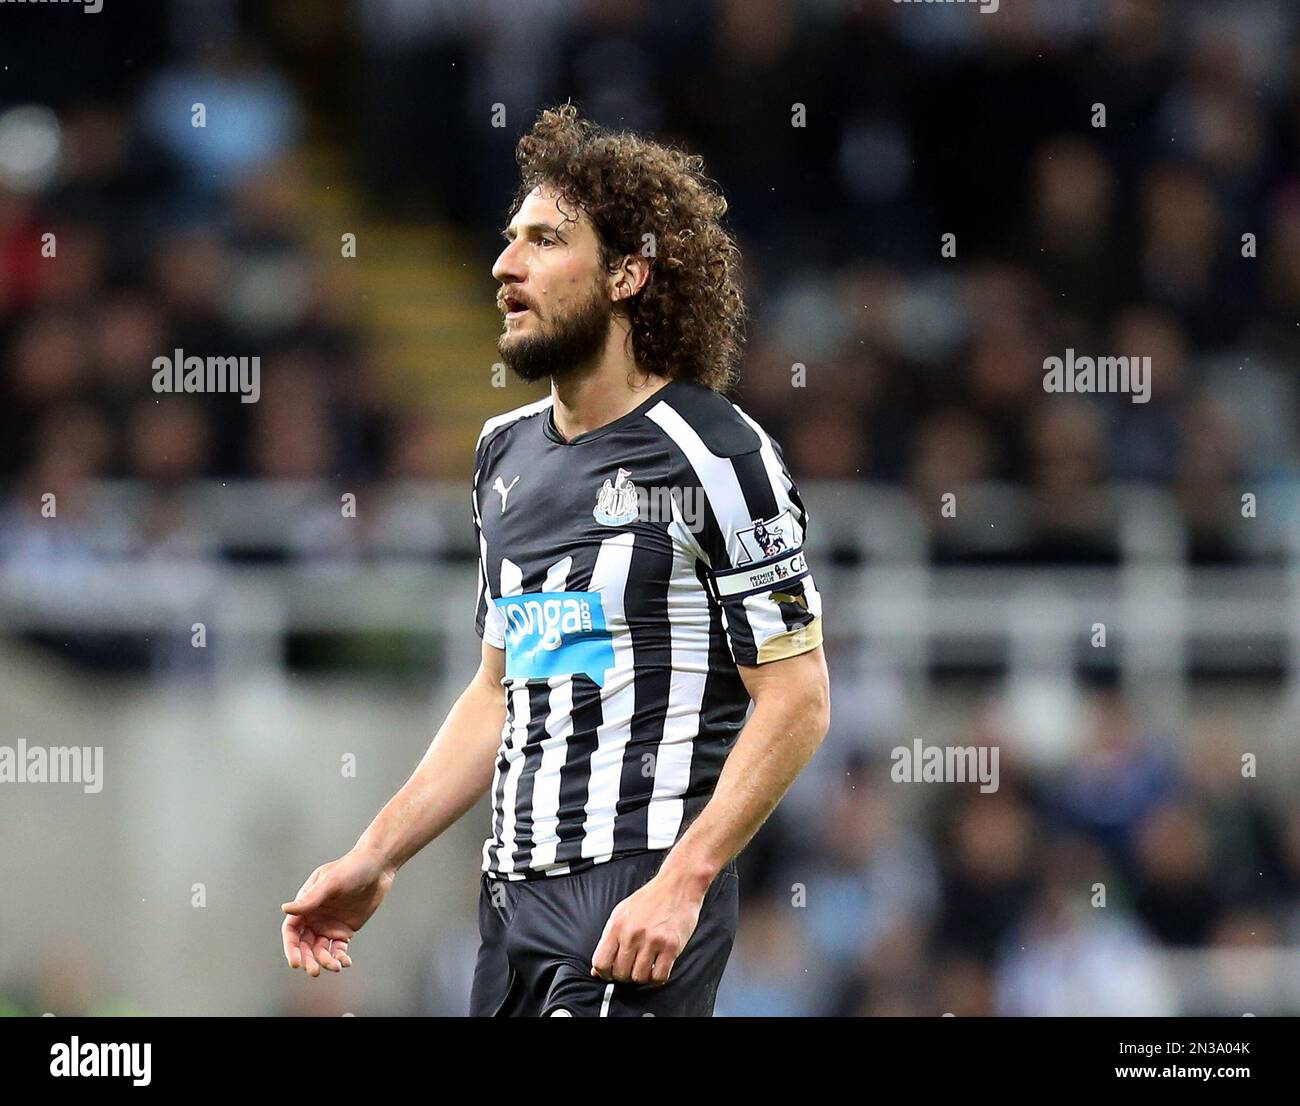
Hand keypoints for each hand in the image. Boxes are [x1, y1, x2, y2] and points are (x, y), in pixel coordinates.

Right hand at [281, 847, 395, 976]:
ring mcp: (329, 925)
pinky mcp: (345, 931)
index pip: (292, 931)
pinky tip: (345, 962)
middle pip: (304, 945)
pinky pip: (338, 949)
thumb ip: (310, 899)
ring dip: (325, 961)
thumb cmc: (351, 868)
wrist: (377, 867)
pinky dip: (339, 958)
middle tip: (314, 971)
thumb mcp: (330, 882)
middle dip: (307, 959)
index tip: (296, 963)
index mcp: (306, 905)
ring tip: (335, 966)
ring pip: (321, 950)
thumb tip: (285, 909)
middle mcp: (314, 917)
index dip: (291, 948)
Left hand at [591, 871, 705, 985]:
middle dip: (626, 975)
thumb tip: (596, 969)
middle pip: (620, 973)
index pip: (601, 962)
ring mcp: (652, 940)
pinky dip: (658, 977)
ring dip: (643, 976)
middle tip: (633, 966)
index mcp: (617, 926)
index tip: (612, 972)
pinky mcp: (671, 946)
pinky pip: (659, 976)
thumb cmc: (651, 899)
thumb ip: (609, 940)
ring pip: (640, 978)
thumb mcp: (622, 913)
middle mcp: (632, 933)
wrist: (678, 885)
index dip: (605, 973)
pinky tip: (659, 966)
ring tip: (647, 964)